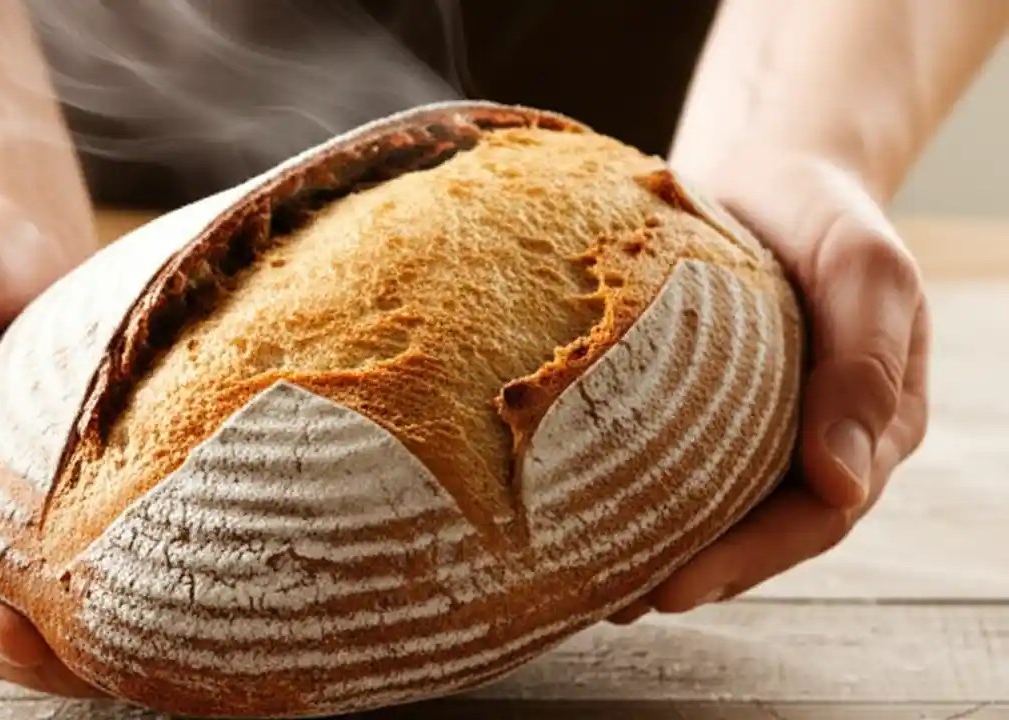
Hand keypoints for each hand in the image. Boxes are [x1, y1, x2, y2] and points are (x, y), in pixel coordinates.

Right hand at [0, 195, 101, 694]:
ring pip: (9, 595)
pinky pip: (57, 558)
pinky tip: (148, 605)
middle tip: (93, 664)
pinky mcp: (41, 491)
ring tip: (129, 659)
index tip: (17, 634)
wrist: (9, 235)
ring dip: (57, 637)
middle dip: (16, 647)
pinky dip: (92, 592)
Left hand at [608, 152, 930, 622]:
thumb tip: (843, 483)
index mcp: (869, 429)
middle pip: (755, 533)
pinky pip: (672, 459)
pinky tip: (578, 508)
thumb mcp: (868, 270)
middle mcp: (811, 442)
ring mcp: (756, 428)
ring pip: (710, 508)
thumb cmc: (825, 216)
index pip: (813, 518)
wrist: (771, 174)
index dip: (746, 559)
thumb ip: (866, 365)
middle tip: (612, 600)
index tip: (674, 587)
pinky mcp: (701, 406)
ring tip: (585, 582)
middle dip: (687, 573)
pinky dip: (631, 488)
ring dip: (654, 547)